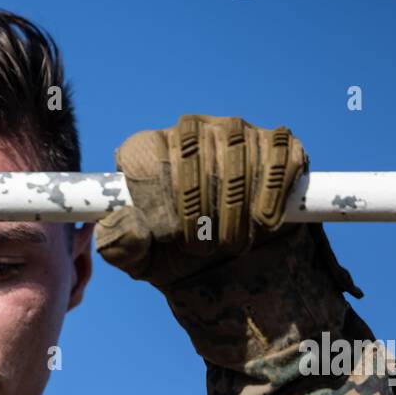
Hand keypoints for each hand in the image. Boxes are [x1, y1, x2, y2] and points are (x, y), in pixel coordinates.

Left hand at [95, 114, 307, 289]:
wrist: (230, 264)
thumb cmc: (177, 254)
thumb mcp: (142, 258)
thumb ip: (119, 245)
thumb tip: (123, 224)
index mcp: (147, 150)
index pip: (145, 158)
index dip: (157, 200)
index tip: (168, 235)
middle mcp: (189, 130)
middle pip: (190, 155)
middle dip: (196, 210)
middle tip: (201, 248)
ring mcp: (234, 130)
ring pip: (235, 155)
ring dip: (233, 208)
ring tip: (229, 244)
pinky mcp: (276, 143)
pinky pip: (276, 158)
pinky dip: (270, 195)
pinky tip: (262, 223)